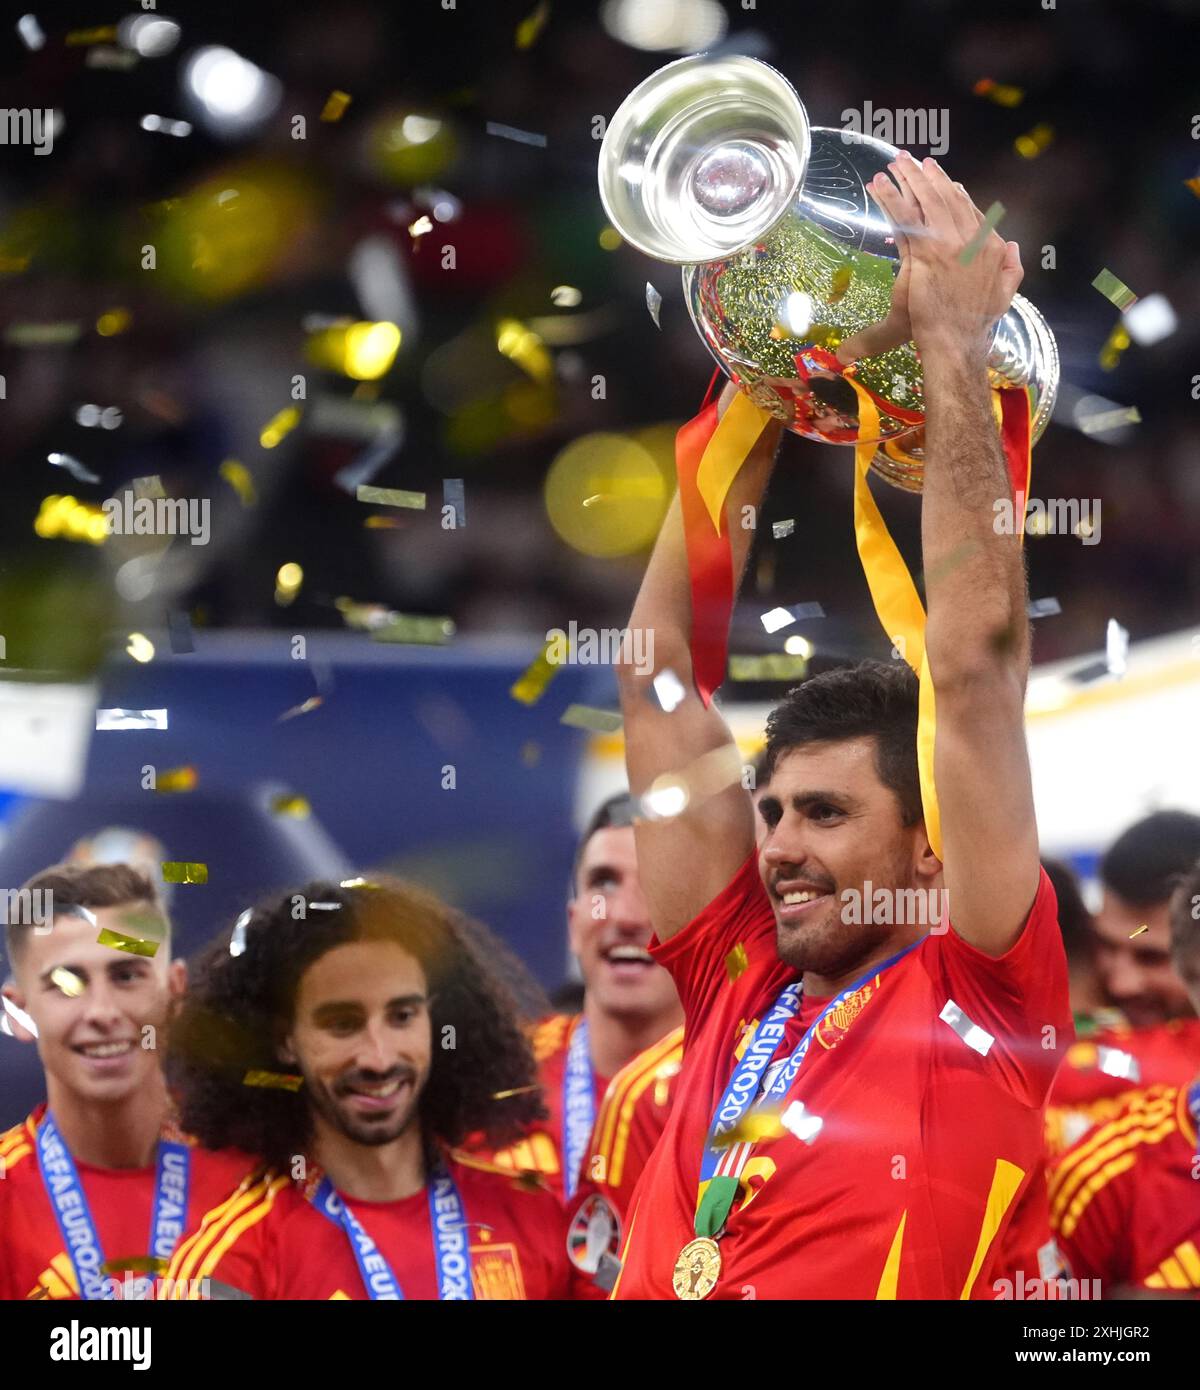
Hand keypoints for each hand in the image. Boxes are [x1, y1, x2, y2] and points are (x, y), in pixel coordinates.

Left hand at [836, 152, 1022, 364]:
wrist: (956, 341)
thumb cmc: (974, 325)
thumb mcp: (1004, 296)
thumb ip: (1012, 269)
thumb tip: (1013, 246)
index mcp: (990, 248)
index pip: (972, 213)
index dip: (958, 196)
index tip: (948, 183)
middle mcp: (971, 240)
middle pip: (949, 200)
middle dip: (933, 177)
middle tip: (918, 161)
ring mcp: (949, 244)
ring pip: (928, 201)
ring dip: (911, 178)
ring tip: (898, 161)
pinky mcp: (926, 253)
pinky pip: (906, 219)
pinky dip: (891, 198)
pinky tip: (880, 183)